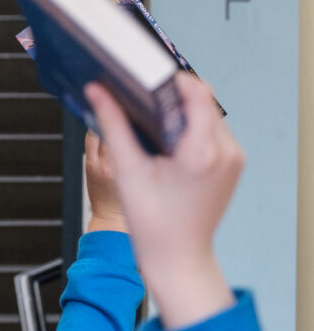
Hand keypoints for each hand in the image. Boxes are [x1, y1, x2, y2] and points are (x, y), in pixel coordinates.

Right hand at [87, 75, 239, 329]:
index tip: (144, 73)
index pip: (197, 94)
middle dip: (171, 92)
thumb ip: (112, 123)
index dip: (170, 77)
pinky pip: (212, 130)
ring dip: (181, 108)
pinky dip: (190, 125)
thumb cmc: (153, 222)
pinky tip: (165, 135)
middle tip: (140, 91)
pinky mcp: (232, 164)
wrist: (178, 257)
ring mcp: (233, 159)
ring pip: (208, 113)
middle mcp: (225, 152)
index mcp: (201, 152)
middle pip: (203, 100)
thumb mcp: (126, 169)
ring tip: (150, 116)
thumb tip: (97, 89)